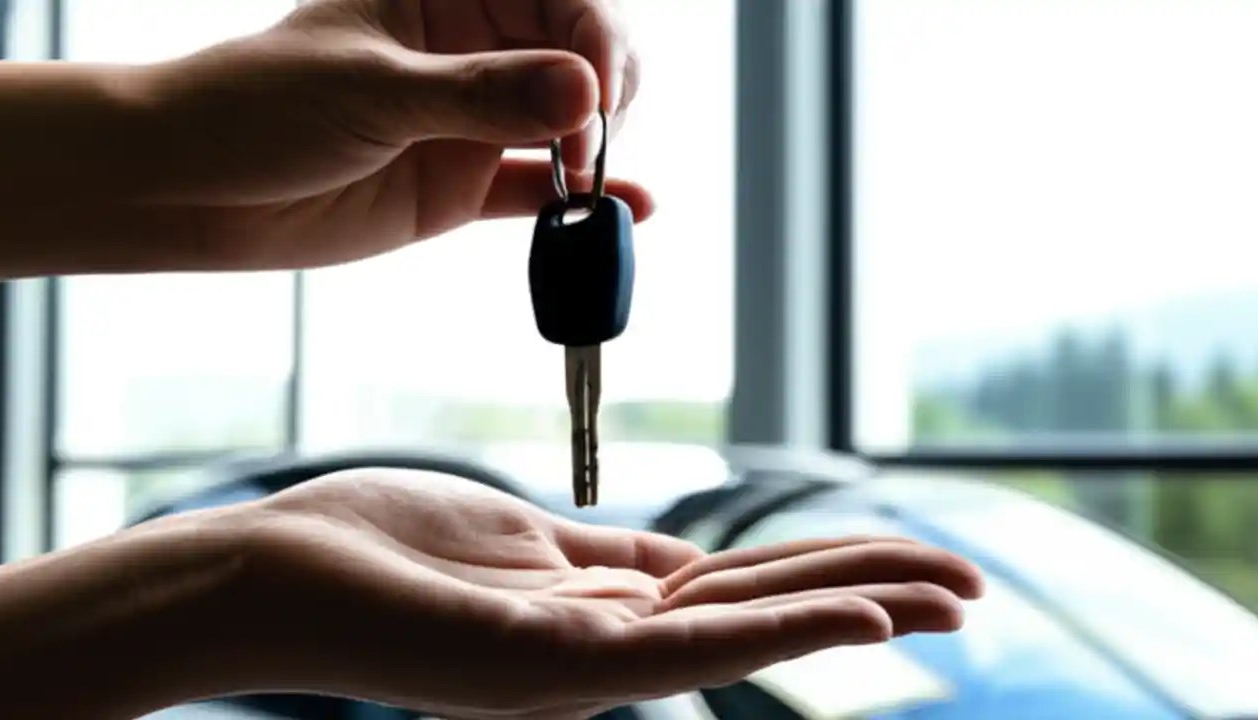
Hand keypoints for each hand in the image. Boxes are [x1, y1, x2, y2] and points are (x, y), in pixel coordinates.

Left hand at [128, 0, 651, 270]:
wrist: (198, 188)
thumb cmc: (260, 105)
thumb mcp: (374, 89)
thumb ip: (481, 94)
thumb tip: (582, 92)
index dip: (597, 38)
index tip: (600, 93)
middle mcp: (472, 49)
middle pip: (580, 59)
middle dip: (602, 98)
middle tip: (585, 148)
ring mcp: (473, 118)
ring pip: (568, 126)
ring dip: (597, 153)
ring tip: (590, 191)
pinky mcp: (464, 184)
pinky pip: (539, 189)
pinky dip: (584, 201)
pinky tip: (626, 212)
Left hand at [226, 469, 984, 718]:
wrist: (283, 571)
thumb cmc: (388, 546)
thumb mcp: (524, 539)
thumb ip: (611, 558)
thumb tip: (684, 558)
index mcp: (606, 609)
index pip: (746, 589)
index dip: (833, 575)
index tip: (908, 565)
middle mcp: (614, 646)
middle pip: (768, 609)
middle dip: (873, 595)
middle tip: (974, 587)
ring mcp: (591, 661)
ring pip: (753, 626)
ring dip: (858, 609)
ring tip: (951, 597)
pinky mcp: (560, 662)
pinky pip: (693, 643)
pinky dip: (786, 632)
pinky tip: (862, 623)